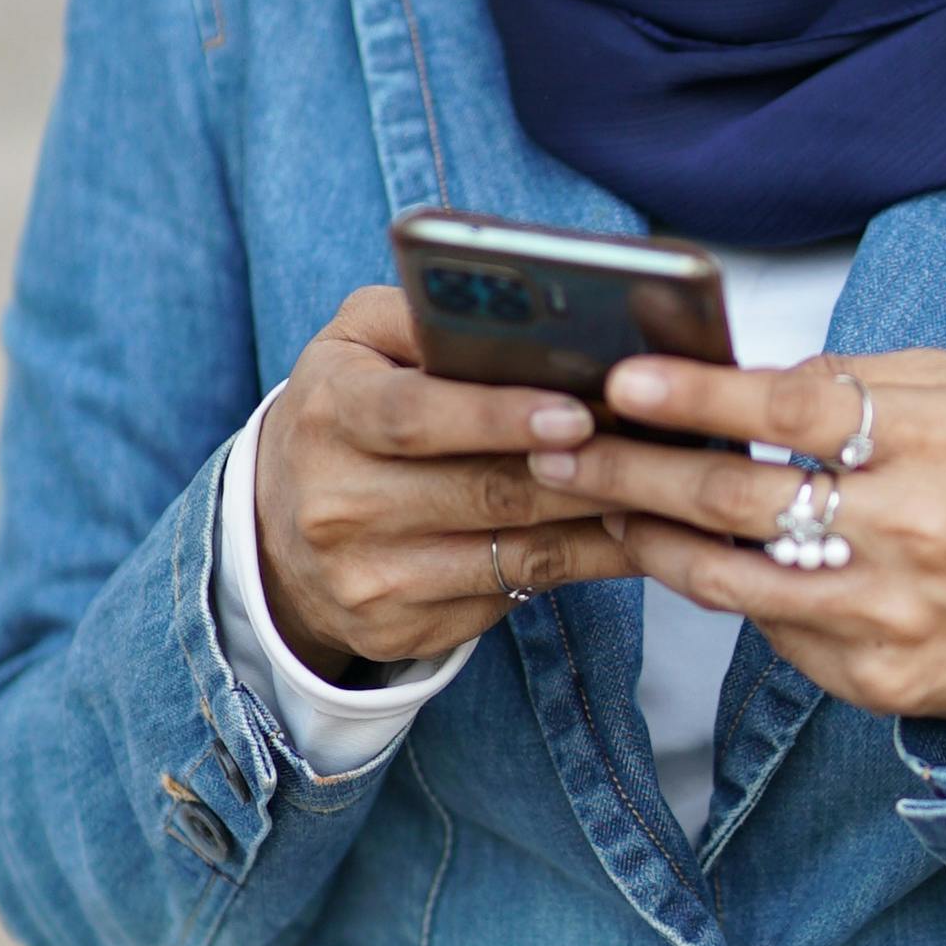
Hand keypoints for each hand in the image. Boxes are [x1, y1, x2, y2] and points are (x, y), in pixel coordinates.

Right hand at [253, 286, 636, 683]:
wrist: (279, 533)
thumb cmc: (348, 414)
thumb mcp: (360, 343)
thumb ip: (427, 316)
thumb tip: (527, 317)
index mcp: (329, 412)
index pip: (415, 417)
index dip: (498, 416)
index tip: (576, 411)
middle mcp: (338, 503)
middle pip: (481, 491)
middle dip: (581, 470)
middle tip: (659, 445)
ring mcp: (370, 576)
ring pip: (516, 550)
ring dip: (603, 519)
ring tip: (666, 484)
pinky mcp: (402, 629)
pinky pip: (518, 592)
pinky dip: (588, 563)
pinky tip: (635, 534)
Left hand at [528, 346, 945, 757]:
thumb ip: (860, 378)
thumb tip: (753, 373)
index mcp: (932, 442)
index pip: (795, 407)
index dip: (701, 394)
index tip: (627, 381)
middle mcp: (907, 528)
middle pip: (739, 495)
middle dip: (634, 467)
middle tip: (562, 444)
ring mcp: (884, 613)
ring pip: (728, 575)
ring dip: (644, 535)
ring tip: (592, 500)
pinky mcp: (868, 677)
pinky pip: (762, 627)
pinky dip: (704, 585)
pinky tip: (664, 553)